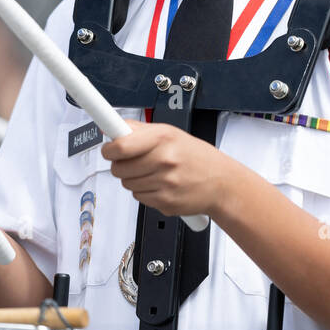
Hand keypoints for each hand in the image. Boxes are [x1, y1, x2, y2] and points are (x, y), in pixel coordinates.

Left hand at [100, 119, 230, 216]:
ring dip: (134, 179)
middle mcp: (164, 160)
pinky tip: (160, 185)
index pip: (120, 146)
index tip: (108, 149)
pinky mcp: (164, 202)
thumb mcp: (171, 133)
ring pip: (126, 184)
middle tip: (135, 161)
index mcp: (163, 138)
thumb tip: (112, 127)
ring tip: (153, 172)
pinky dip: (145, 192)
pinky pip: (138, 197)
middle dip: (121, 164)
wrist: (221, 183)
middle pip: (118, 168)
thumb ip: (139, 130)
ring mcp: (164, 183)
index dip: (109, 149)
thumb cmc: (196, 157)